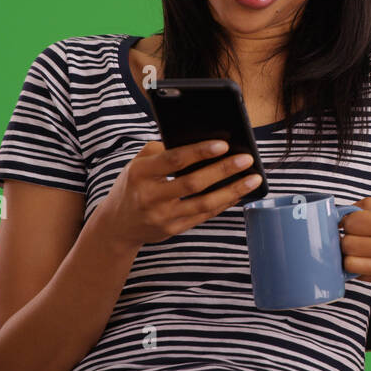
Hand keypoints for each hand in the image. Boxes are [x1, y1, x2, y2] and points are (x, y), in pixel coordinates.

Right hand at [97, 140, 263, 248]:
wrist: (116, 225)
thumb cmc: (133, 185)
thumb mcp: (138, 164)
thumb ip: (163, 150)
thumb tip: (202, 140)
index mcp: (140, 173)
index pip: (174, 161)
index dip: (200, 152)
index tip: (224, 145)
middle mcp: (150, 197)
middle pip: (193, 183)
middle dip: (223, 170)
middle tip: (247, 159)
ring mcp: (162, 217)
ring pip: (203, 204)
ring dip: (232, 191)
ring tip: (254, 179)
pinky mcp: (173, 230)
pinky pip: (204, 215)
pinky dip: (224, 203)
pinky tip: (239, 192)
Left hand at [339, 197, 370, 284]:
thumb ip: (363, 207)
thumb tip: (339, 216)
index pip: (353, 224)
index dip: (347, 219)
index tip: (353, 218)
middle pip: (348, 245)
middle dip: (346, 236)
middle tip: (356, 232)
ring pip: (349, 265)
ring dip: (349, 254)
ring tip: (358, 245)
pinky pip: (359, 275)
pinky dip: (358, 264)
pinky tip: (367, 255)